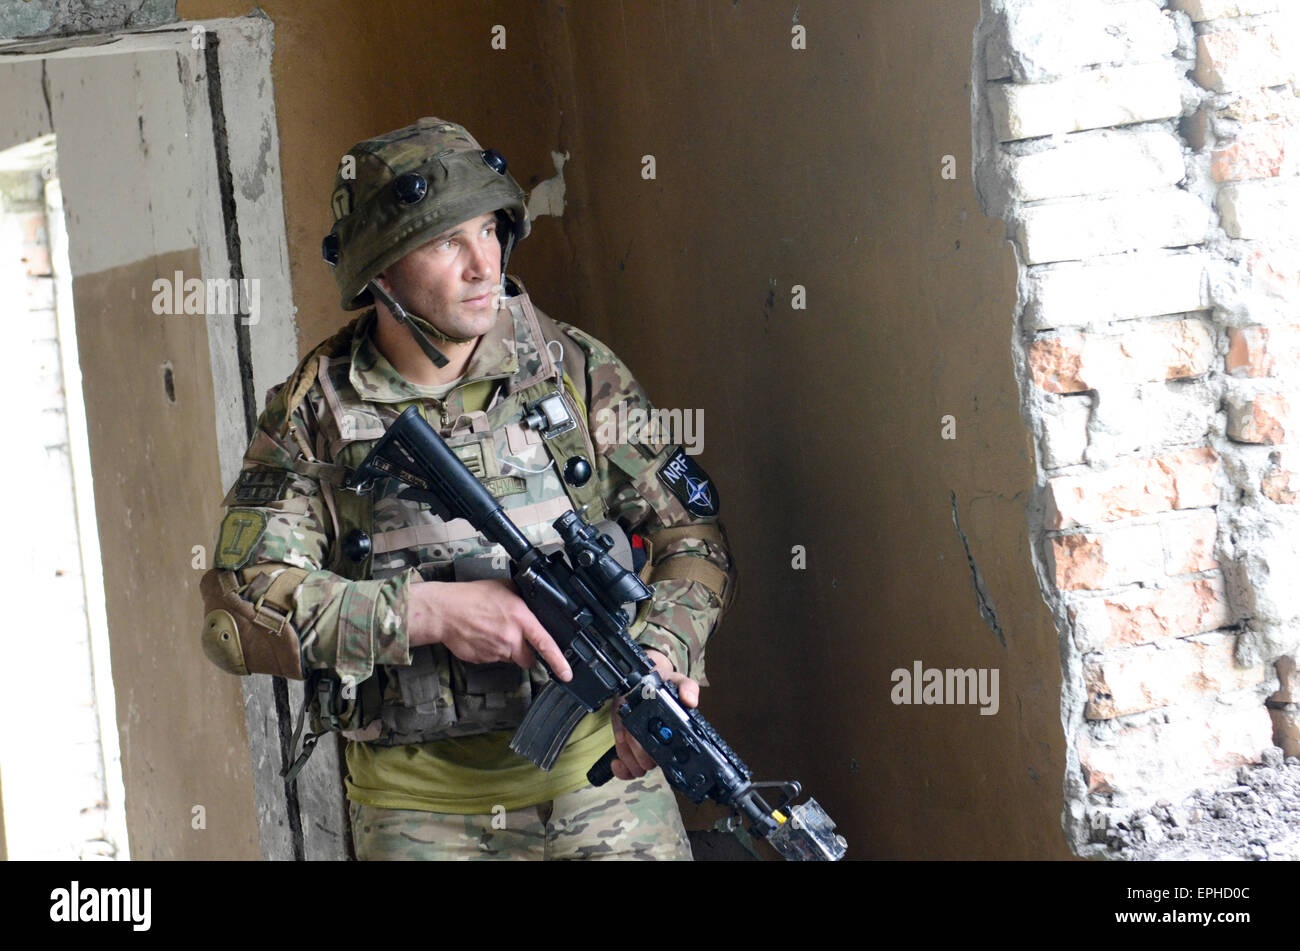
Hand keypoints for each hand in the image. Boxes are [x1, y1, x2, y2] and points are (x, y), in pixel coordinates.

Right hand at [406, 579, 571, 680]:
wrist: (445, 611)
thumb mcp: (504, 588)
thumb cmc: (471, 597)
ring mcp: (496, 651)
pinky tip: (481, 636)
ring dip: (505, 649)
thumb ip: (522, 598)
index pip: (546, 644)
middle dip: (524, 652)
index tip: (567, 673)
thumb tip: (534, 601)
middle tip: (511, 636)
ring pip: (509, 658)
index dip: (559, 661)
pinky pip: (493, 659)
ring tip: (490, 631)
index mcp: (520, 619)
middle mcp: (511, 638)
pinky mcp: (483, 660)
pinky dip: (489, 651)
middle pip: (527, 658)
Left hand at [609, 648, 699, 780]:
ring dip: (628, 756)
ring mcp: (645, 749)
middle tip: (631, 731)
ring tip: (624, 736)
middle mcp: (662, 745)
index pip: (673, 754)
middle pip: (651, 762)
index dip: (660, 752)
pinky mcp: (630, 750)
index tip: (648, 741)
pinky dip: (621, 770)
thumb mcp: (676, 680)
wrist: (640, 679)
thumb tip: (690, 701)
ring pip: (639, 768)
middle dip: (638, 749)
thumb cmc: (661, 684)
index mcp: (675, 732)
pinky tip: (616, 762)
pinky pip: (628, 770)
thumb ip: (687, 687)